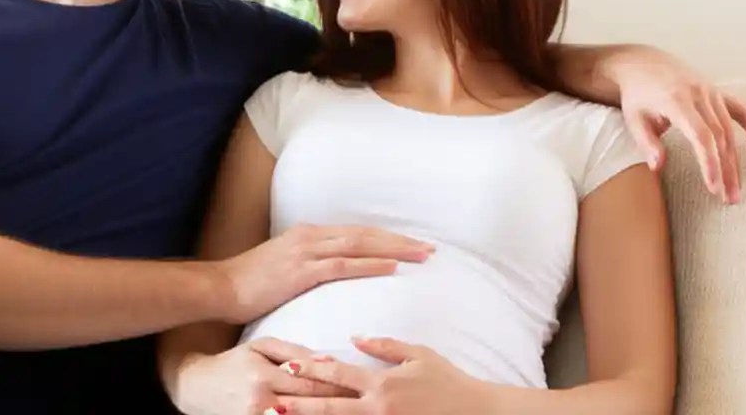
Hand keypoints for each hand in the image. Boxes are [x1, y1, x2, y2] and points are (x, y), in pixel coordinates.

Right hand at [172, 337, 355, 414]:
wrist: (196, 387)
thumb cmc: (234, 362)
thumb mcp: (261, 346)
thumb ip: (294, 352)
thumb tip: (328, 359)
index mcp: (267, 375)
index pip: (312, 382)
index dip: (341, 385)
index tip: (366, 386)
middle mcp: (262, 402)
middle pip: (311, 406)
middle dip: (342, 406)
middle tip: (372, 405)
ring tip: (355, 414)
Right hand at [214, 225, 434, 322]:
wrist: (222, 287)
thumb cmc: (250, 283)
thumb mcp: (283, 266)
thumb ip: (307, 263)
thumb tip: (328, 269)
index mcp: (308, 235)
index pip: (356, 233)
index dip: (387, 237)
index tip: (412, 244)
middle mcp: (311, 237)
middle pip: (365, 235)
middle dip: (399, 240)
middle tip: (429, 248)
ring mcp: (306, 252)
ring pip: (360, 246)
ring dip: (393, 249)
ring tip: (420, 255)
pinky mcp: (301, 271)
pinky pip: (343, 265)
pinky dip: (369, 264)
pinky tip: (390, 267)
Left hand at [277, 337, 485, 414]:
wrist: (477, 414)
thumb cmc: (448, 382)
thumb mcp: (418, 355)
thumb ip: (384, 346)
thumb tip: (354, 337)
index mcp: (381, 384)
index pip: (338, 375)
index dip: (311, 370)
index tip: (287, 366)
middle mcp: (377, 409)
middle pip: (329, 408)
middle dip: (297, 406)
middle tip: (268, 404)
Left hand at [607, 47, 745, 203]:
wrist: (642, 64)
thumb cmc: (637, 95)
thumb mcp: (634, 118)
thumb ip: (647, 142)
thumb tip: (657, 167)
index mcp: (677, 100)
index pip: (701, 136)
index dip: (709, 162)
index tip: (713, 186)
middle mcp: (699, 95)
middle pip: (720, 137)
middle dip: (726, 170)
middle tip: (729, 198)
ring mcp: (711, 92)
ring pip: (731, 130)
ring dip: (736, 162)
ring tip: (736, 190)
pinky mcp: (718, 92)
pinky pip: (743, 112)